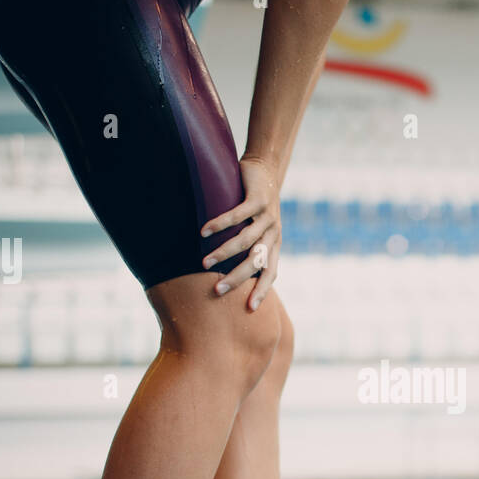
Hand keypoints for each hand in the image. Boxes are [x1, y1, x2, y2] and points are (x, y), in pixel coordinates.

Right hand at [200, 155, 280, 310]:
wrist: (266, 170)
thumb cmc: (256, 205)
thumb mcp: (257, 228)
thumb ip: (248, 248)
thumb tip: (227, 272)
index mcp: (274, 244)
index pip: (271, 272)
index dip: (262, 290)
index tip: (250, 308)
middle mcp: (273, 233)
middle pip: (256, 261)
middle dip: (236, 278)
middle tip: (218, 290)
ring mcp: (267, 216)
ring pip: (244, 240)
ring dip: (223, 253)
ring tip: (204, 263)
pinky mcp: (258, 199)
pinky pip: (237, 215)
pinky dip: (219, 224)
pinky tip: (204, 232)